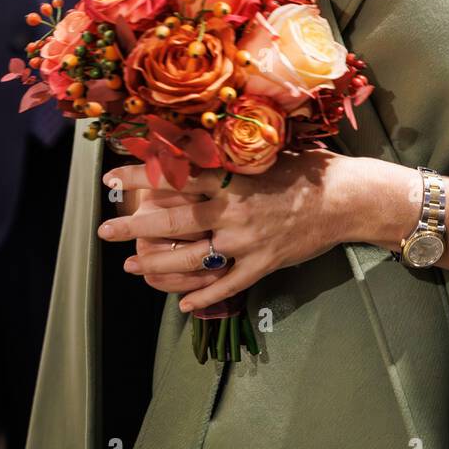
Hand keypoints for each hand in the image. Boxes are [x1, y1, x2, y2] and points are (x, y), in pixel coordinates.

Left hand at [98, 148, 358, 310]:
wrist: (344, 198)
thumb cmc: (305, 169)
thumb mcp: (264, 153)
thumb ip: (229, 156)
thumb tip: (193, 144)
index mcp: (231, 177)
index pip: (176, 175)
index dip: (141, 175)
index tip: (112, 176)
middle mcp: (233, 209)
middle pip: (174, 218)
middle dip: (135, 226)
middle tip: (104, 230)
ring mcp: (247, 240)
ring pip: (193, 256)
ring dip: (157, 263)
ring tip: (130, 266)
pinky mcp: (263, 263)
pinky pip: (228, 283)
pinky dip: (204, 295)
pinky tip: (184, 304)